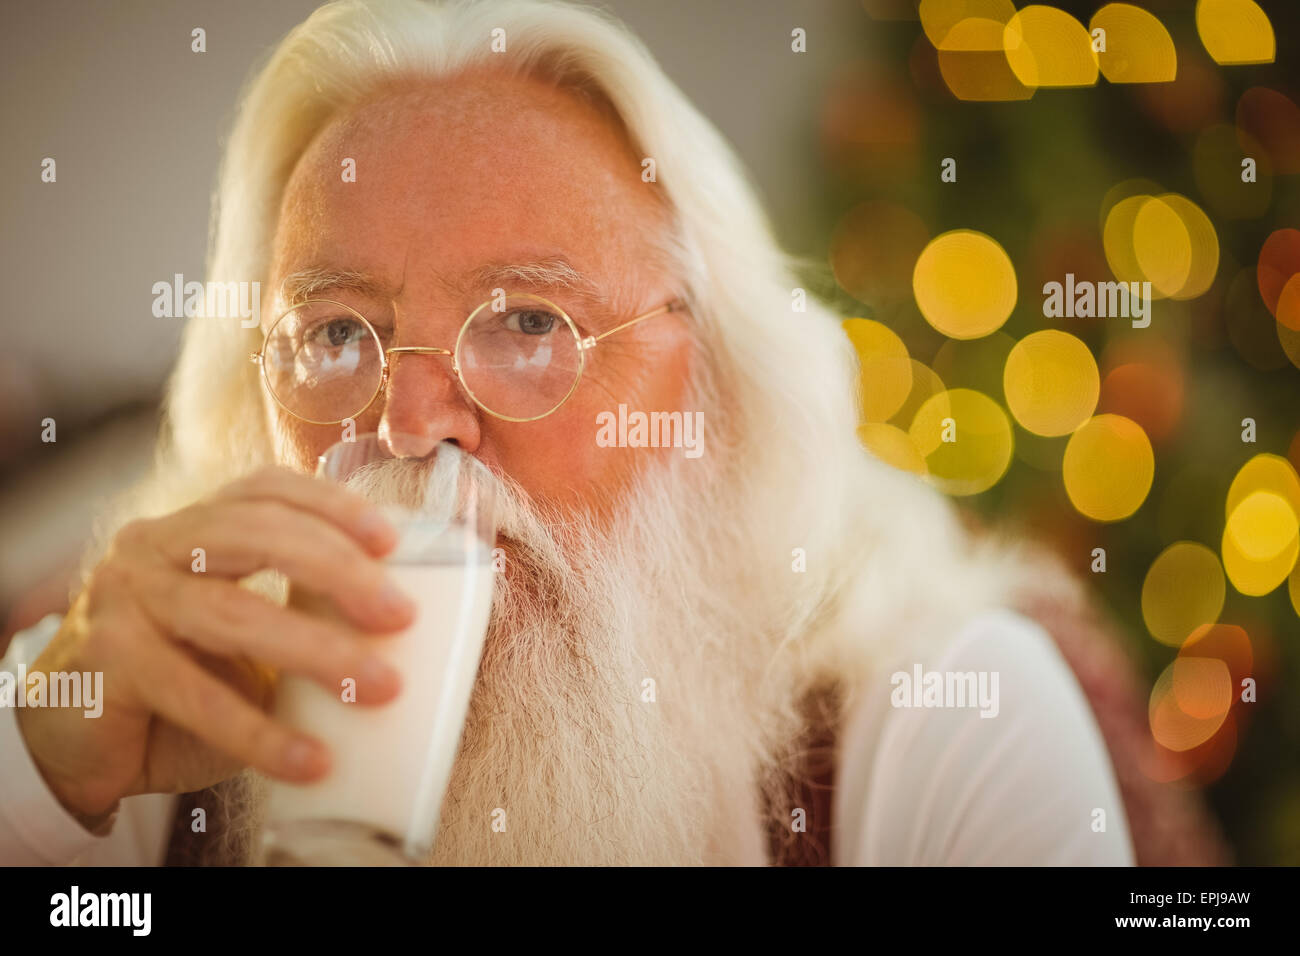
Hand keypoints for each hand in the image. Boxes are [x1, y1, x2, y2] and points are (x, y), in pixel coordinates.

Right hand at [14, 466, 413, 822]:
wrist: (78, 741)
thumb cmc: (181, 679)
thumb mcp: (241, 633)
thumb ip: (297, 612)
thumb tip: (407, 631)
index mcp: (193, 527)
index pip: (264, 489)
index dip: (330, 503)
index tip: (390, 539)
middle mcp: (153, 546)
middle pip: (254, 533)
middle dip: (338, 568)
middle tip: (400, 615)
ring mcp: (124, 599)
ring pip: (231, 612)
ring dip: (316, 650)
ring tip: (381, 686)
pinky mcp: (107, 662)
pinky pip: (197, 696)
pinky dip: (261, 731)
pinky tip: (310, 758)